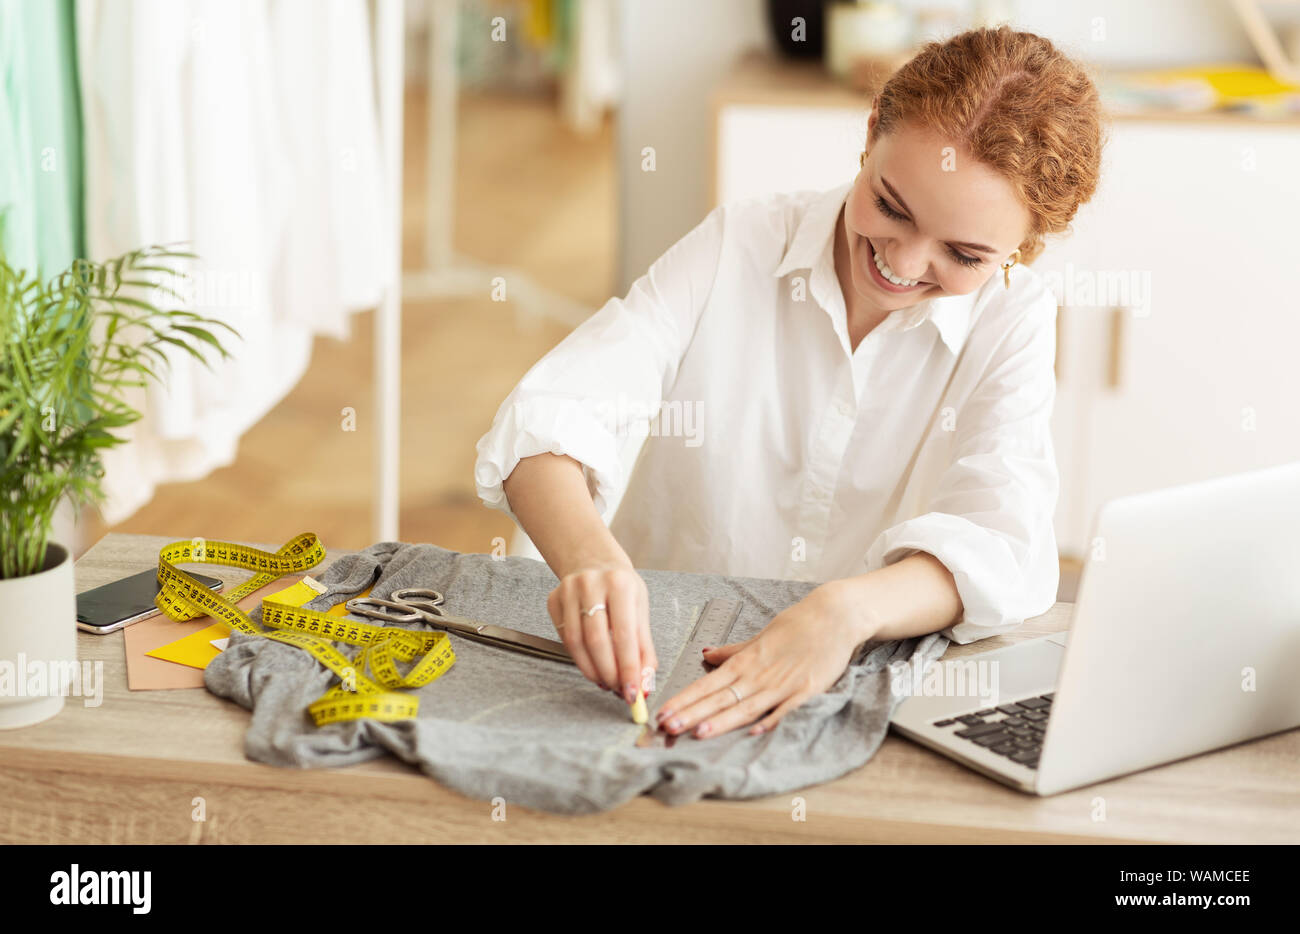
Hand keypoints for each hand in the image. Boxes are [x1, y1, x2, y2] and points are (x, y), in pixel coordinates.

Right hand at [547, 562, 657, 703]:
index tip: (634, 692)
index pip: (625, 634)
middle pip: (597, 641)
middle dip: (610, 673)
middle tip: (620, 690)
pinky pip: (565, 639)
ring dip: (593, 670)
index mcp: (619, 584)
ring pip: (577, 643)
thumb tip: (644, 682)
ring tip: (607, 682)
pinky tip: (593, 666)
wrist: (592, 560)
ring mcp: (568, 591)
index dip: (629, 668)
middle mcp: (591, 584)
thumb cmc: (620, 587)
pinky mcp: (553, 601)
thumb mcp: (640, 608)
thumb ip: (644, 646)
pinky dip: (580, 659)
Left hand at [654, 583, 871, 738]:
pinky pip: (785, 709)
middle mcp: (758, 675)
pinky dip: (770, 720)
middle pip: (719, 699)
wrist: (834, 616)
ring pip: (746, 707)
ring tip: (697, 733)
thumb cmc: (797, 626)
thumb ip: (733, 651)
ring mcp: (782, 685)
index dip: (684, 700)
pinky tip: (754, 732)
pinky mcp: (806, 690)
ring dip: (721, 721)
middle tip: (666, 728)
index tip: (662, 713)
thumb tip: (706, 654)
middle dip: (691, 714)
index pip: (706, 685)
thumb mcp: (760, 637)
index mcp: (745, 662)